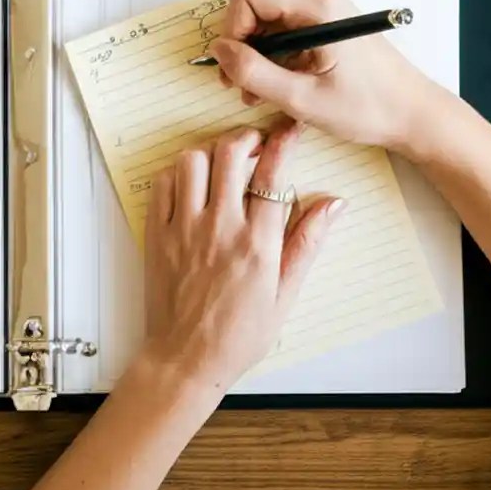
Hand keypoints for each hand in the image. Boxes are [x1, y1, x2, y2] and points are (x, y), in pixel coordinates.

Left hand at [142, 119, 344, 395]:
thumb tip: (334, 204)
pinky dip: (178, 174)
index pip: (272, 174)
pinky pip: (163, 184)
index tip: (289, 130)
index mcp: (257, 245)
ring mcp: (183, 230)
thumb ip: (307, 244)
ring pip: (192, 161)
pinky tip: (192, 185)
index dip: (283, 143)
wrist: (186, 359)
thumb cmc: (239, 335)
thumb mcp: (285, 294)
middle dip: (245, 140)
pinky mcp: (157, 236)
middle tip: (254, 146)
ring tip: (222, 166)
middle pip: (230, 154)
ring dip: (210, 155)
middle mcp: (219, 230)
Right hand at [210, 0, 444, 153]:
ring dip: (255, 56)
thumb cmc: (368, 107)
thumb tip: (218, 52)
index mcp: (317, 5)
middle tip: (244, 87)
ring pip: (263, 19)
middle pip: (252, 5)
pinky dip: (271, 57)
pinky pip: (280, 28)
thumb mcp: (302, 98)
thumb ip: (253, 73)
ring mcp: (321, 5)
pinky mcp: (323, 19)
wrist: (410, 112)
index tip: (239, 66)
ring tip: (261, 92)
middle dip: (241, 46)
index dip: (233, 29)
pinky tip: (278, 84)